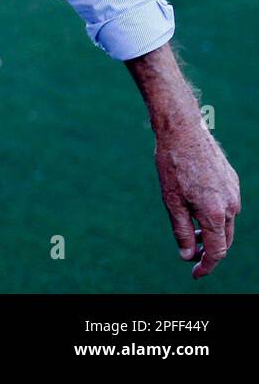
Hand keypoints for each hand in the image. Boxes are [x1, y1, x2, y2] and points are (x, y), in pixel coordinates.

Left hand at [154, 120, 240, 278]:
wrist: (183, 130)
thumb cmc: (173, 165)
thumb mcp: (171, 202)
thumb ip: (181, 231)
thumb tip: (187, 255)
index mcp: (215, 213)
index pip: (217, 251)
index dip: (206, 266)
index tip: (195, 274)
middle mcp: (231, 205)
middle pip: (224, 240)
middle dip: (208, 250)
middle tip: (189, 253)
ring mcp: (234, 192)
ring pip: (226, 223)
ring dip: (211, 232)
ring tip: (190, 231)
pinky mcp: (232, 181)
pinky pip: (227, 207)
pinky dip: (214, 215)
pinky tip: (197, 209)